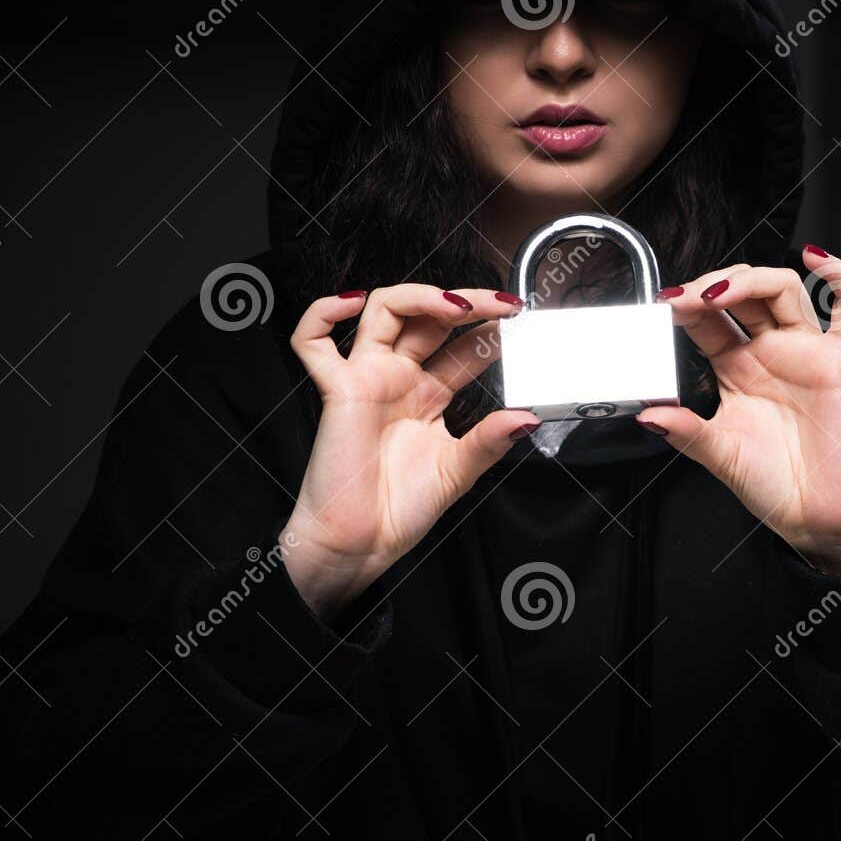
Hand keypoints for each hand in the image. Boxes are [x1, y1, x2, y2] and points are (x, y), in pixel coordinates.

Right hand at [280, 285, 538, 619]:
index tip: (519, 321)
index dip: (489, 330)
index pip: (463, 347)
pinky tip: (350, 302)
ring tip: (456, 307)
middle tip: (501, 304)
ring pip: (383, 312)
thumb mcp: (458, 471)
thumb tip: (527, 418)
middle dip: (466, 303)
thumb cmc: (398, 510)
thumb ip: (489, 441)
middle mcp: (398, 379)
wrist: (361, 543)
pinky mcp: (337, 391)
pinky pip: (312, 343)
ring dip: (418, 297)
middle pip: (428, 319)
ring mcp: (367, 379)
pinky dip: (322, 313)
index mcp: (428, 396)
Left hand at [639, 245, 840, 573]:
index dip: (684, 305)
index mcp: (737, 368)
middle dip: (711, 286)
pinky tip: (815, 259)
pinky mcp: (840, 362)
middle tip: (682, 299)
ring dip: (749, 280)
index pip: (707, 319)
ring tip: (717, 294)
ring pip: (782, 290)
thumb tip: (648, 414)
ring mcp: (806, 352)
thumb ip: (686, 431)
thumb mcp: (719, 455)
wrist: (820, 517)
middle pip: (743, 293)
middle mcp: (770, 352)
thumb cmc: (777, 486)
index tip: (658, 306)